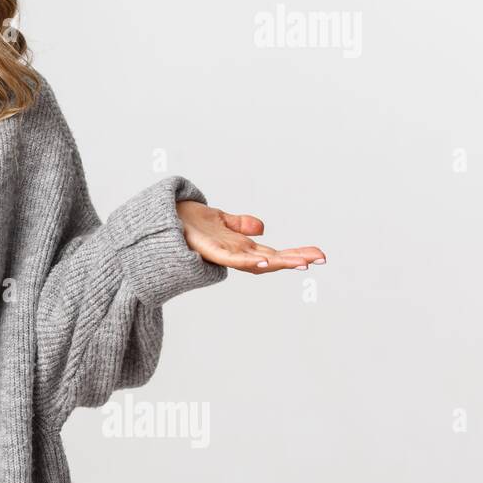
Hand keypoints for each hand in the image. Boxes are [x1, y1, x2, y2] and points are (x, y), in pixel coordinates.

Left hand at [175, 200, 325, 273]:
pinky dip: (248, 261)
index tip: (318, 255)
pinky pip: (231, 259)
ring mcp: (223, 254)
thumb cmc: (187, 223)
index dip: (294, 255)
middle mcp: (234, 254)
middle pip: (271, 259)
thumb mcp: (220, 220)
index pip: (273, 254)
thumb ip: (240, 225)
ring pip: (256, 262)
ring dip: (280, 263)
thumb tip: (262, 228)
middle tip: (322, 259)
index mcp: (239, 247)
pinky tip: (264, 261)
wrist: (160, 219)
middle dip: (296, 259)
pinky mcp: (208, 251)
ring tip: (303, 263)